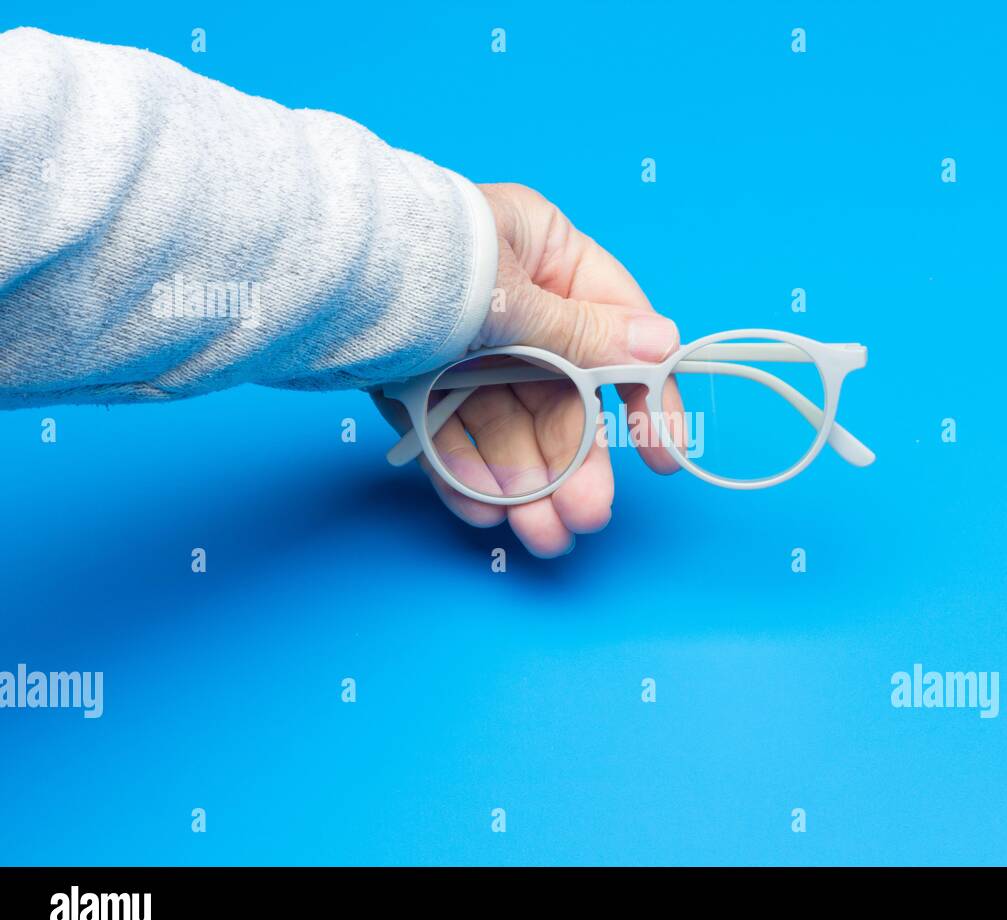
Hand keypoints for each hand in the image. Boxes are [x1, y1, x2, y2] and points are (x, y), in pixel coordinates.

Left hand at [373, 183, 681, 557]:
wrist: (302, 275)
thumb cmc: (416, 264)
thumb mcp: (513, 302)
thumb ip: (585, 336)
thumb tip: (662, 346)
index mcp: (546, 255)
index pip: (618, 331)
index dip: (647, 397)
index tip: (664, 456)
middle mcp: (512, 300)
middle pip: (560, 393)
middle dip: (573, 463)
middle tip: (583, 519)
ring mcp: (462, 341)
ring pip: (508, 423)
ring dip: (526, 482)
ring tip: (537, 538)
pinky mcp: (414, 374)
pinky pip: (454, 431)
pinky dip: (467, 472)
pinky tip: (481, 512)